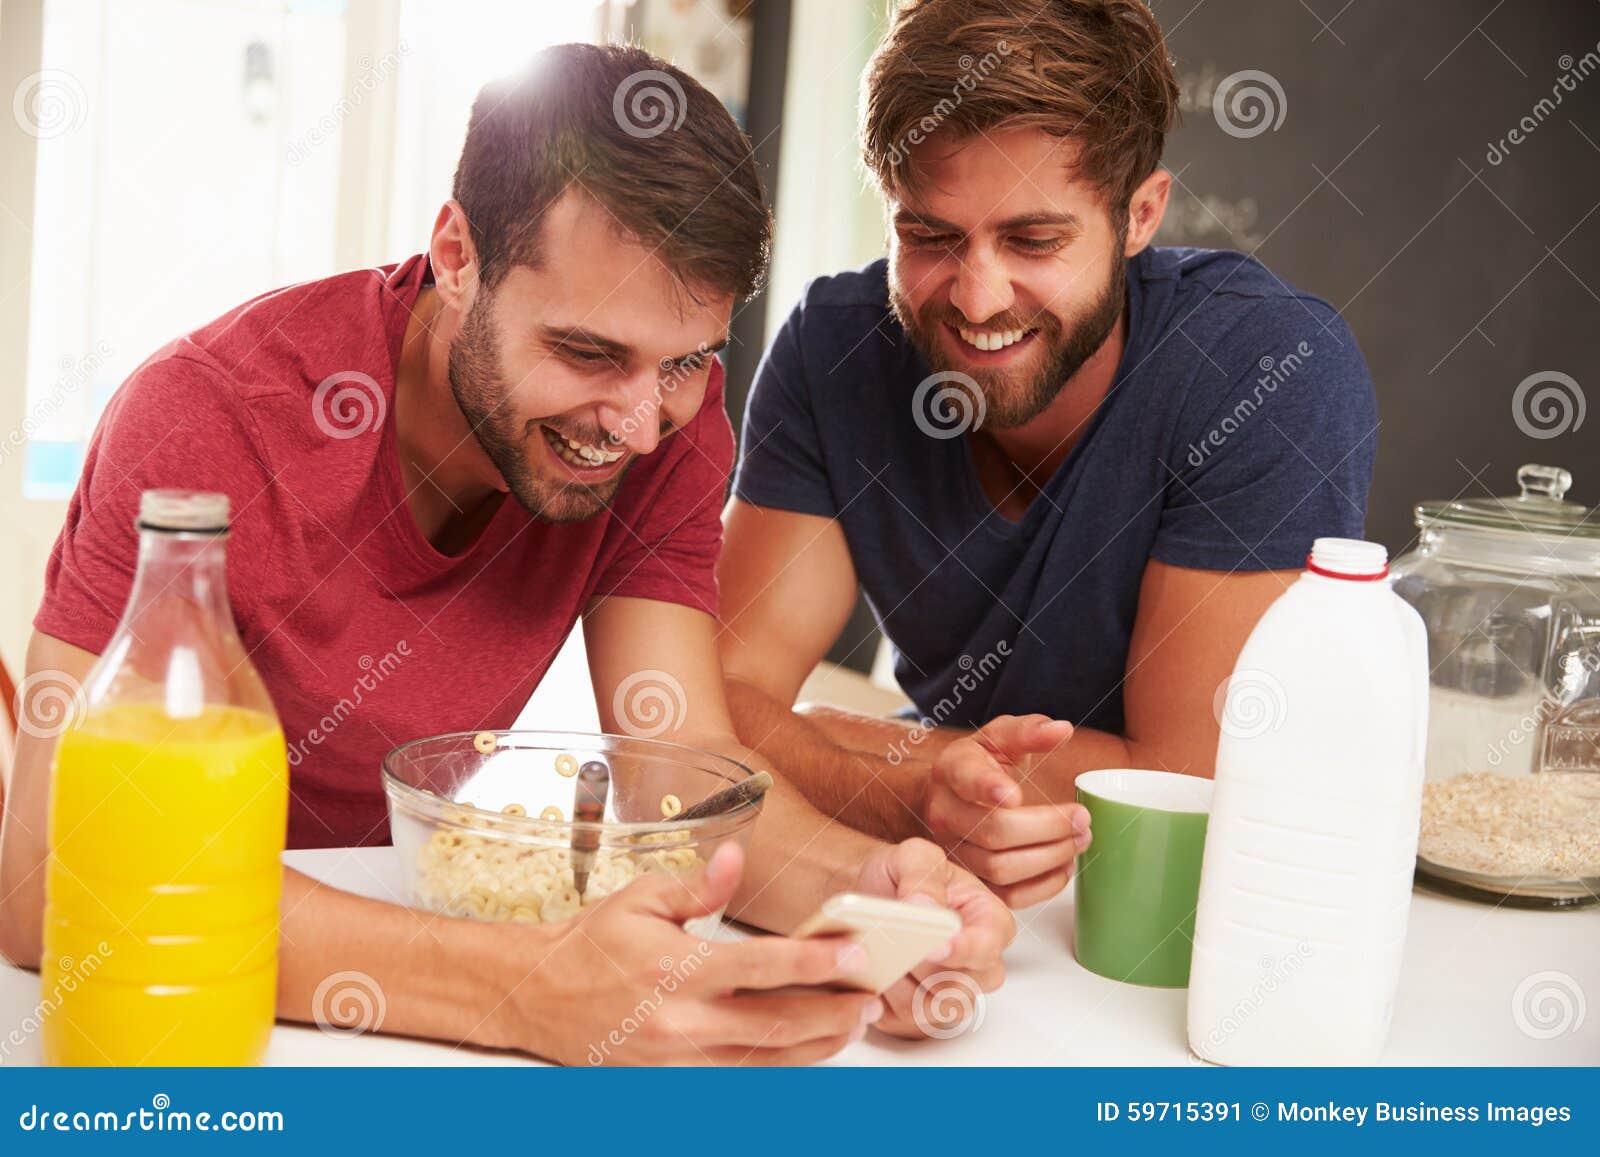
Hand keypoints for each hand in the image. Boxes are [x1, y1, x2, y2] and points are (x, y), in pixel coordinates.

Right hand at [482, 843, 882, 1064]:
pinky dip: (783, 1061)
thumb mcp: (642, 899)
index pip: (759, 967)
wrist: (539, 998)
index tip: (854, 954)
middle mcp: (680, 1022)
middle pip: (775, 1023)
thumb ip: (699, 884)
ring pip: (767, 1059)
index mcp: (674, 969)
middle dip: (833, 1012)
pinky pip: (743, 1074)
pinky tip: (811, 1044)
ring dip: (818, 1042)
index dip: (813, 962)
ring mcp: (678, 1060)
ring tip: (856, 1021)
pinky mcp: (676, 1081)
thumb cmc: (593, 944)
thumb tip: (737, 856)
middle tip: (873, 996)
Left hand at [852, 836, 1015, 1038]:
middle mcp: (979, 967)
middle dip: (921, 968)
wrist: (868, 898)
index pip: (988, 948)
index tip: (934, 945)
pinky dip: (880, 999)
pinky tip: (869, 970)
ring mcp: (951, 996)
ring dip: (896, 982)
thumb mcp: (913, 856)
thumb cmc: (899, 877)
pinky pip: (902, 1023)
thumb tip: (927, 907)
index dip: (962, 950)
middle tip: (891, 943)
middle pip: (960, 987)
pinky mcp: (919, 1018)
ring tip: (874, 950)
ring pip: (928, 1009)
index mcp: (991, 924)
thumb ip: (922, 875)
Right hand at [921, 714, 1091, 907]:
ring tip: (1079, 840)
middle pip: (994, 831)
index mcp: (952, 770)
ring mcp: (954, 851)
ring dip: (1050, 857)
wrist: (946, 798)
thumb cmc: (979, 766)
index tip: (1015, 795)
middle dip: (1048, 827)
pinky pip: (1007, 896)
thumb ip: (1027, 731)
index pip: (967, 778)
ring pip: (1001, 868)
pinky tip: (1063, 865)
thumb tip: (1060, 730)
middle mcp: (945, 813)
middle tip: (1082, 818)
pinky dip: (1043, 884)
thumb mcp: (998, 738)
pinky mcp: (971, 880)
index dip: (989, 788)